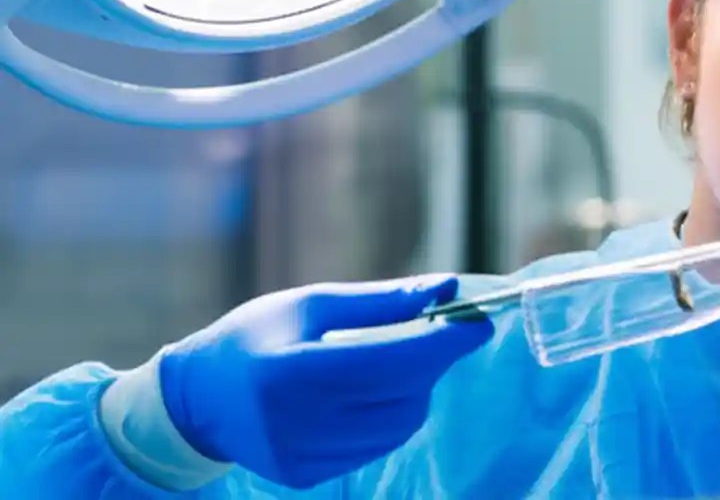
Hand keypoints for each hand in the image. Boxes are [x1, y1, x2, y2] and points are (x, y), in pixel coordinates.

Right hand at [158, 275, 493, 488]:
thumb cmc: (256, 337)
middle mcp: (297, 422)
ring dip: (412, 390)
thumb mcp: (311, 305)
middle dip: (431, 359)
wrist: (196, 400)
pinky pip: (375, 445)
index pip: (392, 359)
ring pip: (399, 424)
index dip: (444, 341)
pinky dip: (386, 416)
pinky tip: (359, 396)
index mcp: (292, 370)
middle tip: (432, 333)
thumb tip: (447, 289)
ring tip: (384, 364)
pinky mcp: (306, 476)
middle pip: (404, 393)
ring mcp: (302, 456)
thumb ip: (381, 301)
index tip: (478, 321)